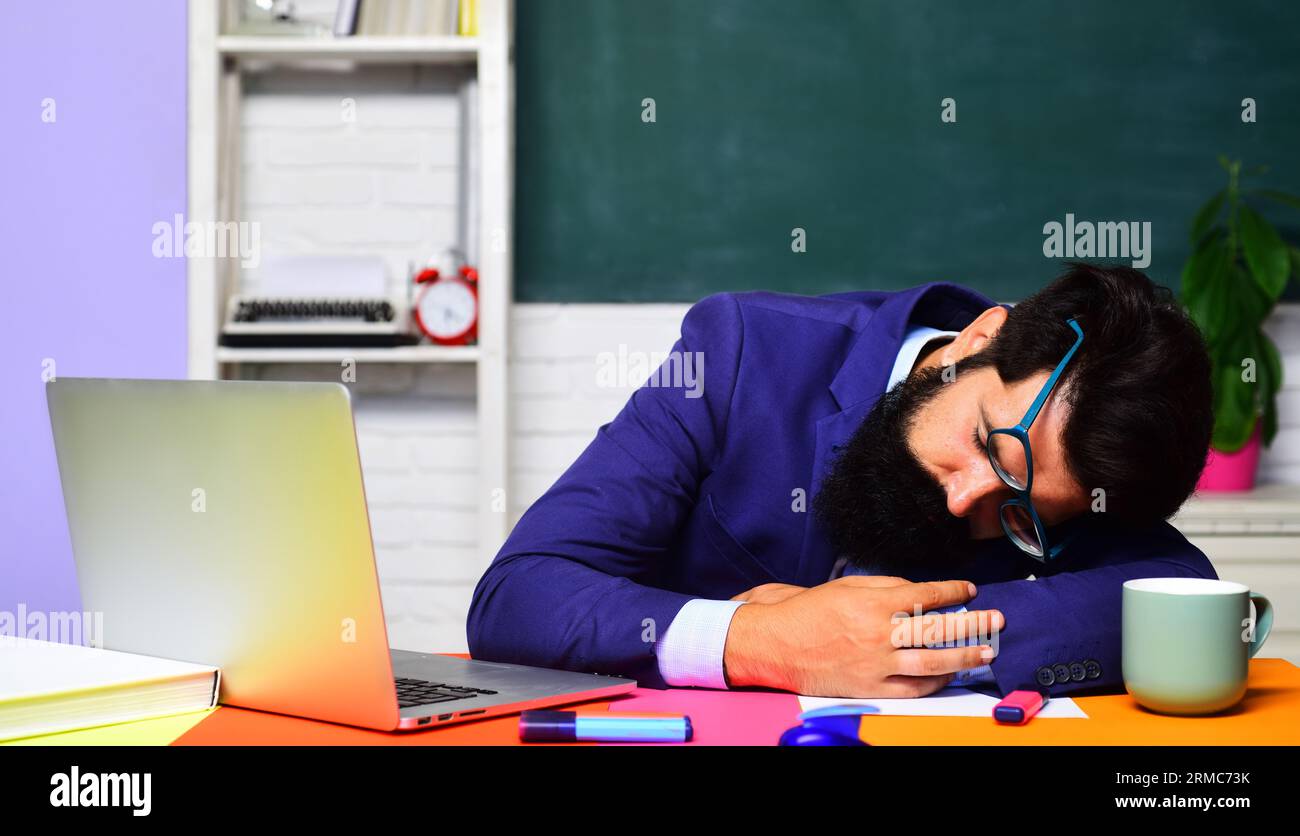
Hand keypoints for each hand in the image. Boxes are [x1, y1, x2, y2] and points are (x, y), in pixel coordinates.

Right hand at [722, 576, 1003, 697]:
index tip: (968, 590)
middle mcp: (878, 634)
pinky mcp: (870, 688)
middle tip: (995, 620)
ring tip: (985, 652)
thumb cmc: (809, 612)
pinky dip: (936, 682)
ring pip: (932, 662)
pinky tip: (949, 674)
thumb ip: (885, 586)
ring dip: (964, 656)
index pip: (925, 595)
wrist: (777, 644)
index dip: (952, 591)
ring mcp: (876, 664)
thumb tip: (920, 592)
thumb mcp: (847, 586)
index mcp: (873, 603)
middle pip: (938, 629)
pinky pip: (913, 688)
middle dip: (972, 623)